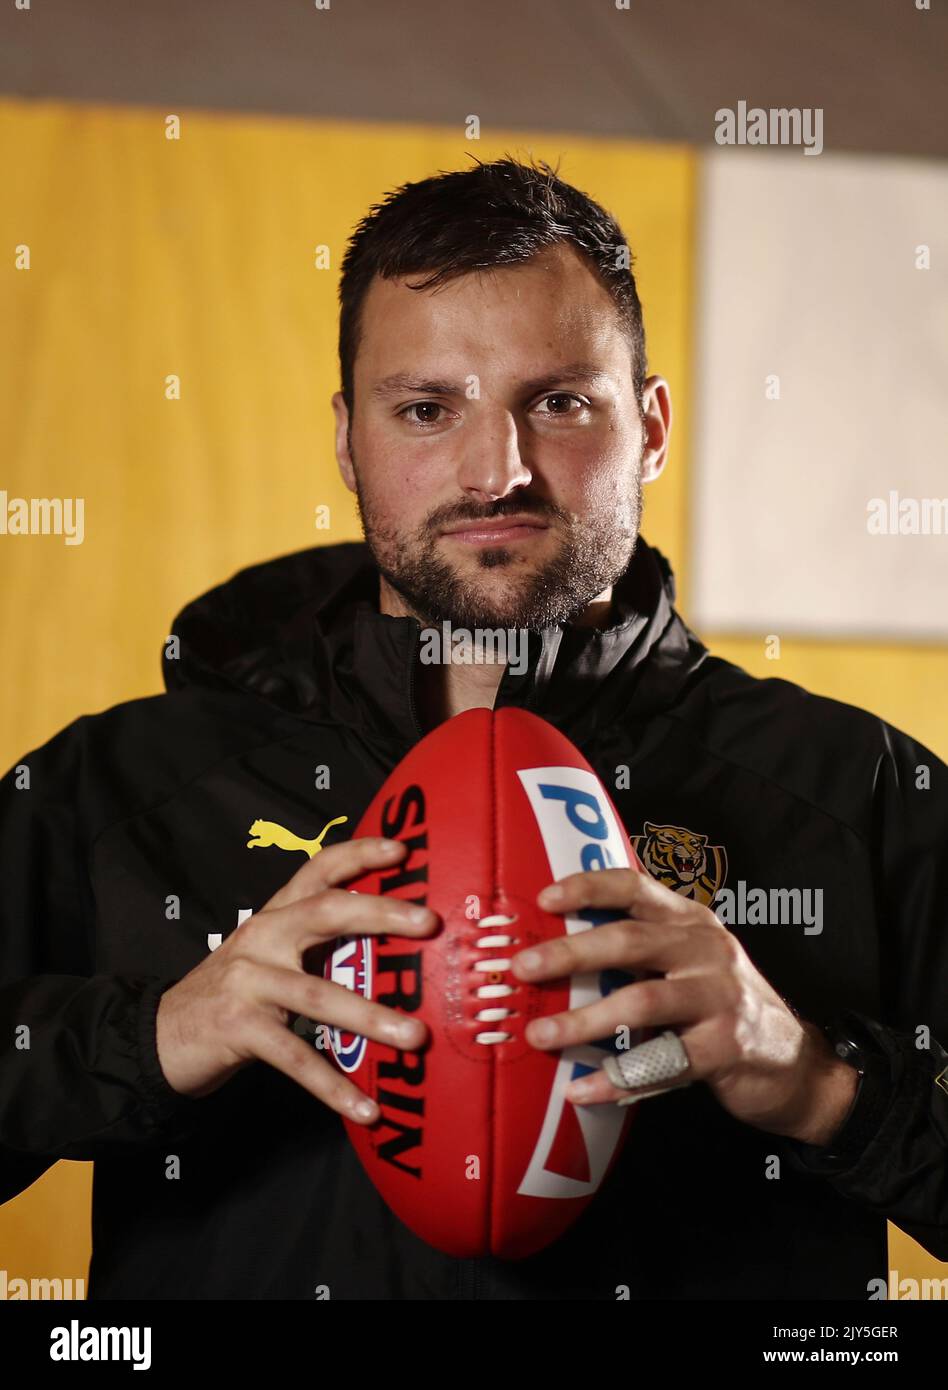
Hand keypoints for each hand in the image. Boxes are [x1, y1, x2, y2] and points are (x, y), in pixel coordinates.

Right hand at [155, 838, 437, 1122]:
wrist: (160, 1035)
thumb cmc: (234, 995)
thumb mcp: (271, 955)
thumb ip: (318, 944)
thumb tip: (397, 954)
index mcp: (276, 915)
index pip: (318, 869)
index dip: (359, 854)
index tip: (401, 849)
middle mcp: (263, 937)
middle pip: (326, 912)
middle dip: (381, 913)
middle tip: (429, 922)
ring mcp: (248, 981)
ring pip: (318, 994)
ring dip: (370, 1016)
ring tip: (415, 1036)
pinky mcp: (238, 1027)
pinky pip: (294, 1058)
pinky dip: (331, 1085)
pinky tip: (365, 1108)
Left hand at [511, 866, 857, 1144]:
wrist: (795, 1065)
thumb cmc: (722, 1007)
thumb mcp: (691, 961)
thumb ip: (642, 950)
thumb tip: (556, 951)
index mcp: (691, 921)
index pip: (637, 887)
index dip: (589, 887)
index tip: (544, 898)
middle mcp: (707, 950)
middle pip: (631, 940)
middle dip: (571, 952)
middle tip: (523, 968)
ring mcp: (719, 998)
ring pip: (642, 1001)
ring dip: (584, 1020)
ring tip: (540, 1035)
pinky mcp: (725, 1049)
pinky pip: (660, 1063)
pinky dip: (616, 1079)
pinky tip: (581, 1090)